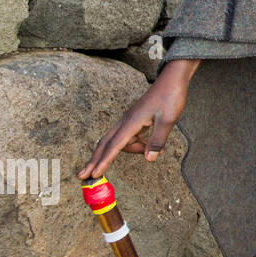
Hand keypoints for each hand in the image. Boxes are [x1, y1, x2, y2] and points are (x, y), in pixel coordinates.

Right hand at [78, 60, 198, 178]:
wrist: (172, 80)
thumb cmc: (170, 97)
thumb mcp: (168, 120)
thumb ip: (158, 140)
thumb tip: (149, 159)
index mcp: (132, 122)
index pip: (114, 146)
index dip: (104, 161)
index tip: (94, 173)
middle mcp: (126, 122)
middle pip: (106, 144)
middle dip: (95, 160)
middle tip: (83, 176)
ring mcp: (129, 121)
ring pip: (119, 141)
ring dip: (130, 150)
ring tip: (151, 150)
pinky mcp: (135, 120)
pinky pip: (128, 137)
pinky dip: (136, 145)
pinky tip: (149, 146)